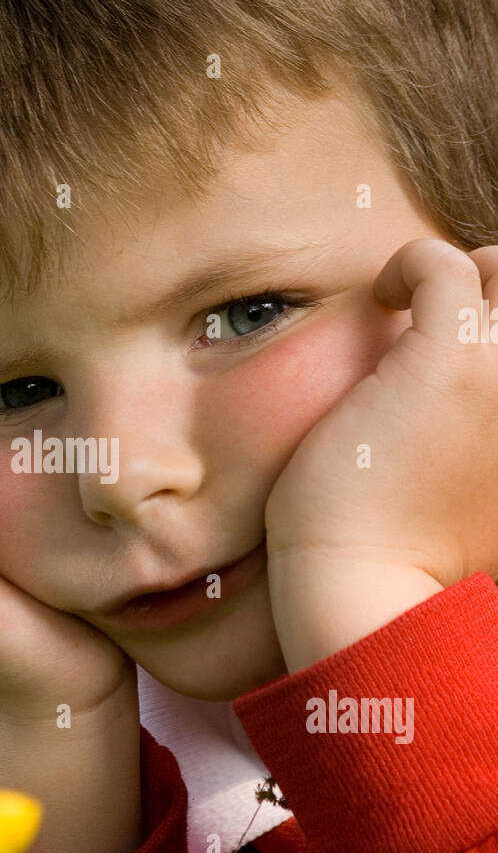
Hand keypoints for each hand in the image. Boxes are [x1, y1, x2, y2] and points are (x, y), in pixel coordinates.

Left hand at [263, 240, 497, 669]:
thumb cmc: (421, 546)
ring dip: (464, 277)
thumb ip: (493, 417)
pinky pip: (441, 265)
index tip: (483, 332)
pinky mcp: (448, 358)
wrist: (366, 587)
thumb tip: (480, 355)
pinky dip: (410, 265)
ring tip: (417, 310)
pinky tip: (384, 297)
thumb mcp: (488, 476)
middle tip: (451, 315)